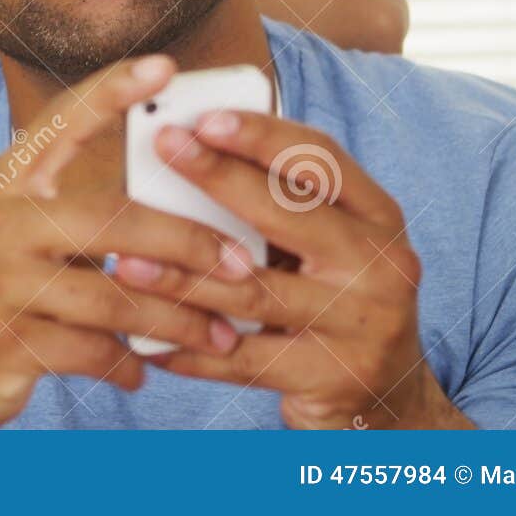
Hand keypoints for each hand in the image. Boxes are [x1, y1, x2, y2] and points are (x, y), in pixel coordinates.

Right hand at [0, 56, 254, 429]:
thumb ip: (73, 211)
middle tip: (243, 266)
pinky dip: (129, 363)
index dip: (110, 91)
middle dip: (188, 244)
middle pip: (111, 220)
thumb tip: (177, 201)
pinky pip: (94, 350)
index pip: (59, 124)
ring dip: (178, 319)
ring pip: (114, 294)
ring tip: (219, 335)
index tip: (164, 65)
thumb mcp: (16, 235)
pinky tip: (142, 369)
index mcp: (1, 185)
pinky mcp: (7, 341)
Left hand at [110, 110, 471, 429]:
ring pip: (251, 291)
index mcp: (378, 217)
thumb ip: (280, 204)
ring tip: (125, 261)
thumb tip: (191, 150)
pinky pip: (241, 361)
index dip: (261, 134)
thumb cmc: (334, 298)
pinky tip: (145, 339)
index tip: (205, 116)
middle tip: (163, 148)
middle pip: (286, 212)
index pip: (320, 160)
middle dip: (217, 176)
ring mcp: (360, 324)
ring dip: (180, 276)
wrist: (389, 398)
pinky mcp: (332, 377)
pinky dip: (188, 350)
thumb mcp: (330, 244)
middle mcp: (381, 264)